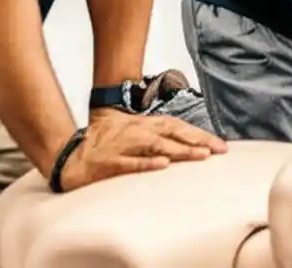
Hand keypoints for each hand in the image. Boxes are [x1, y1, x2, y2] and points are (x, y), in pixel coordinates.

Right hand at [61, 111, 226, 190]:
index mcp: (143, 126)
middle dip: (197, 141)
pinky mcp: (108, 161)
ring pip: (155, 146)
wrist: (70, 157)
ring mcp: (122, 146)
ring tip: (200, 156)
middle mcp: (136, 132)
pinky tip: (162, 166)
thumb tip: (187, 147)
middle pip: (172, 133)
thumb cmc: (106, 148)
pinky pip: (129, 163)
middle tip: (219, 150)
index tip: (221, 146)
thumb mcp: (133, 138)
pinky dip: (146, 163)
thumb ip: (157, 140)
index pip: (177, 127)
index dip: (199, 135)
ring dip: (179, 150)